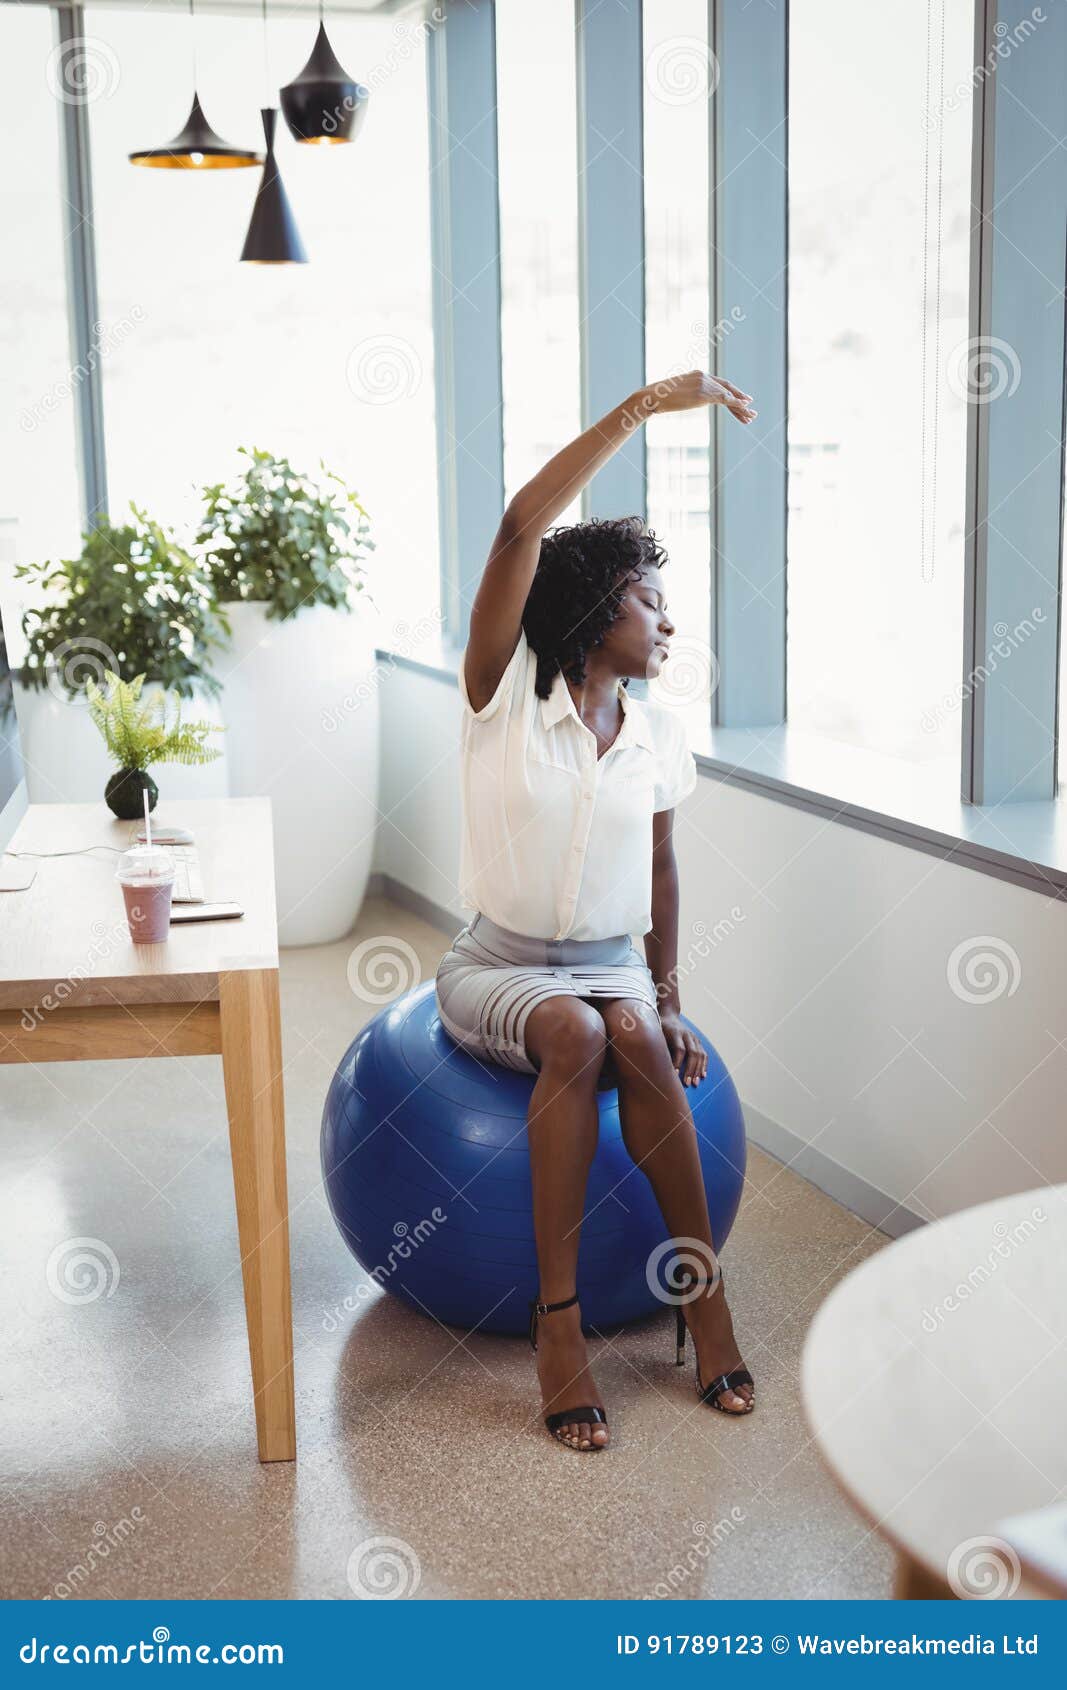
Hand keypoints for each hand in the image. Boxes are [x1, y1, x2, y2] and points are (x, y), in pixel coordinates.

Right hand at [638, 369, 755, 424]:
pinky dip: (736, 404)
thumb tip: (690, 399)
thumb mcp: (676, 393)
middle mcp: (704, 376)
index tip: (740, 398)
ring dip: (741, 407)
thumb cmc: (658, 397)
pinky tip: (745, 408)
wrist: (651, 397)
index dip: (731, 391)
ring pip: (728, 395)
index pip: (719, 383)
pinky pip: (724, 399)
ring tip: (751, 416)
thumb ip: (687, 394)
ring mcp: (704, 384)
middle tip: (751, 406)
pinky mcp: (703, 394)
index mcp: (698, 374)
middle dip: (739, 397)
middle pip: (726, 388)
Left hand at [659, 1006, 708, 1087]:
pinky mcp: (697, 1040)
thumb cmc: (658, 1028)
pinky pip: (704, 1054)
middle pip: (692, 1053)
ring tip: (695, 1083)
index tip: (675, 1076)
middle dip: (690, 1069)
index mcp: (675, 1032)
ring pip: (700, 1054)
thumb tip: (650, 1064)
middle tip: (687, 1083)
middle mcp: (686, 1034)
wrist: (669, 1015)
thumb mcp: (655, 1033)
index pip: (679, 1049)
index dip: (678, 1062)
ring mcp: (694, 1037)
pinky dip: (704, 1065)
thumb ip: (656, 1046)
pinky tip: (702, 1075)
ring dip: (698, 1070)